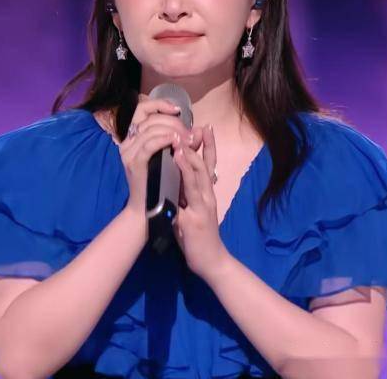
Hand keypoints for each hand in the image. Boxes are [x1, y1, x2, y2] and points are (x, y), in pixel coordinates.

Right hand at [119, 94, 191, 223]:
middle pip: (150, 118)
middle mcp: (127, 142)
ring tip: (187, 140)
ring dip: (173, 131)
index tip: (177, 110)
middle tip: (188, 134)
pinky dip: (164, 140)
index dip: (160, 104)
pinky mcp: (134, 163)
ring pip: (150, 130)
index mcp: (134, 138)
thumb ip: (185, 144)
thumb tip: (199, 129)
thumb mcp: (174, 159)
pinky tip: (177, 143)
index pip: (142, 109)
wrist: (149, 211)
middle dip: (173, 123)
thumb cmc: (161, 185)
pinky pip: (149, 144)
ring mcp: (128, 153)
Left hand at [172, 124, 230, 280]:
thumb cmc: (198, 234)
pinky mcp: (196, 219)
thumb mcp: (194, 208)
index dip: (208, 145)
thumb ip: (189, 192)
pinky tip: (176, 174)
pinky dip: (183, 183)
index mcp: (206, 192)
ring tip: (180, 144)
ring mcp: (203, 207)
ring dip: (189, 159)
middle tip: (192, 127)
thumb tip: (177, 174)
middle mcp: (208, 195)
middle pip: (206, 165)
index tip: (204, 127)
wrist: (211, 261)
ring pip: (199, 178)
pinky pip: (188, 198)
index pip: (209, 163)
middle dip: (199, 145)